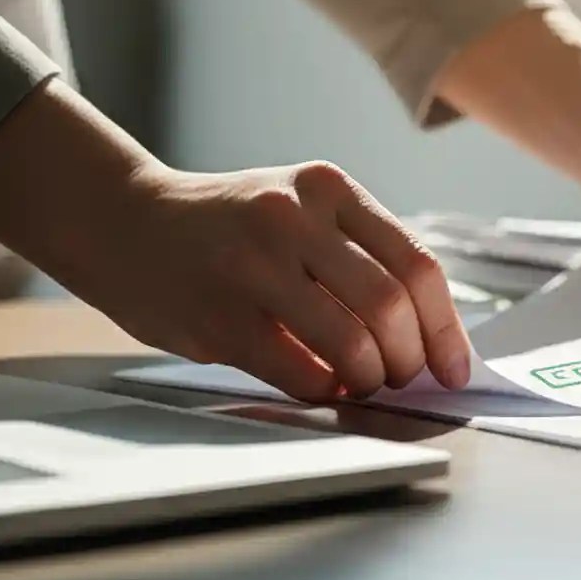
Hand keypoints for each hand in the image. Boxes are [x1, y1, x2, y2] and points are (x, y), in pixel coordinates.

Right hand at [81, 163, 471, 399]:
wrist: (126, 221)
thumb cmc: (234, 229)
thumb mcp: (303, 210)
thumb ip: (361, 257)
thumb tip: (429, 339)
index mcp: (329, 187)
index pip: (417, 265)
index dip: (445, 328)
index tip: (454, 369)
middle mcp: (294, 217)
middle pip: (391, 306)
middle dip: (408, 360)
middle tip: (400, 378)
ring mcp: (254, 263)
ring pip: (352, 342)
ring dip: (370, 379)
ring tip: (361, 383)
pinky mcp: (221, 315)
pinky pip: (302, 372)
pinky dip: (326, 392)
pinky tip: (322, 386)